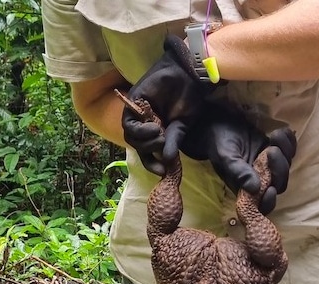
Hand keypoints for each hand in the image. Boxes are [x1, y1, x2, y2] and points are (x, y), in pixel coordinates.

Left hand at [122, 35, 209, 174]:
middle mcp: (146, 124)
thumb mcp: (183, 125)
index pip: (149, 151)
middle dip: (149, 151)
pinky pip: (129, 125)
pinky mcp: (132, 104)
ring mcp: (138, 114)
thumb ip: (173, 141)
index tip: (161, 171)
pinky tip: (154, 127)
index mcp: (158, 130)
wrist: (186, 76)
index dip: (152, 163)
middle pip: (138, 146)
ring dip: (145, 141)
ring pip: (131, 137)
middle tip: (163, 144)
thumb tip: (167, 160)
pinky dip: (140, 130)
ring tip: (160, 134)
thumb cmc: (189, 99)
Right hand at [180, 100, 297, 214]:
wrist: (220, 123)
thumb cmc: (219, 143)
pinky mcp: (277, 150)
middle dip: (280, 168)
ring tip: (274, 136)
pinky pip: (291, 150)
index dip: (269, 201)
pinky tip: (283, 132)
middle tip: (271, 150)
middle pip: (280, 183)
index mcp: (247, 187)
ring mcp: (271, 165)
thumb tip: (255, 189)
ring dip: (285, 151)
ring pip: (287, 166)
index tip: (271, 189)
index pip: (262, 203)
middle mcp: (261, 179)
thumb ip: (238, 172)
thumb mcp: (225, 157)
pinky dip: (290, 141)